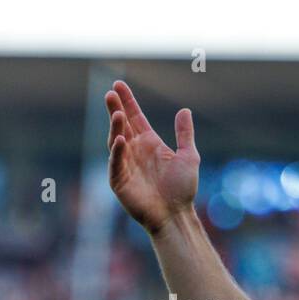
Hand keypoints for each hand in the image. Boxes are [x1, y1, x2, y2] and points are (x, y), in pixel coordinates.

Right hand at [105, 79, 199, 234]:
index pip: (134, 117)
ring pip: (115, 142)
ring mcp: (125, 166)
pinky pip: (116, 164)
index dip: (127, 101)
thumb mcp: (188, 156)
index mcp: (149, 143)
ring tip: (117, 114)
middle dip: (115, 109)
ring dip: (115, 127)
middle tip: (110, 93)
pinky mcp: (119, 182)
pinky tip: (121, 139)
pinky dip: (117, 152)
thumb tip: (185, 110)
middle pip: (121, 125)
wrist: (176, 215)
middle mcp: (135, 151)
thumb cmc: (182, 189)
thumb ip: (184, 134)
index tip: (117, 85)